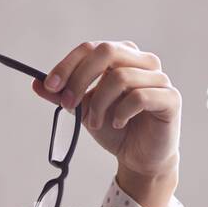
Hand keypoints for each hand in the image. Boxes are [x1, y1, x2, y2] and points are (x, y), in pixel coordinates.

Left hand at [30, 40, 180, 180]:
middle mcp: (144, 62)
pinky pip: (139, 96)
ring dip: (99, 103)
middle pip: (106, 52)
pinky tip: (119, 123)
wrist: (140, 158)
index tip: (50, 86)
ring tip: (95, 124)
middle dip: (80, 78)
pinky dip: (121, 111)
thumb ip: (63, 96)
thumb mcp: (84, 111)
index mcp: (123, 56)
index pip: (91, 48)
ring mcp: (160, 78)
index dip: (68, 65)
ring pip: (120, 77)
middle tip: (68, 104)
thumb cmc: (116, 129)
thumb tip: (36, 83)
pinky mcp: (170, 98)